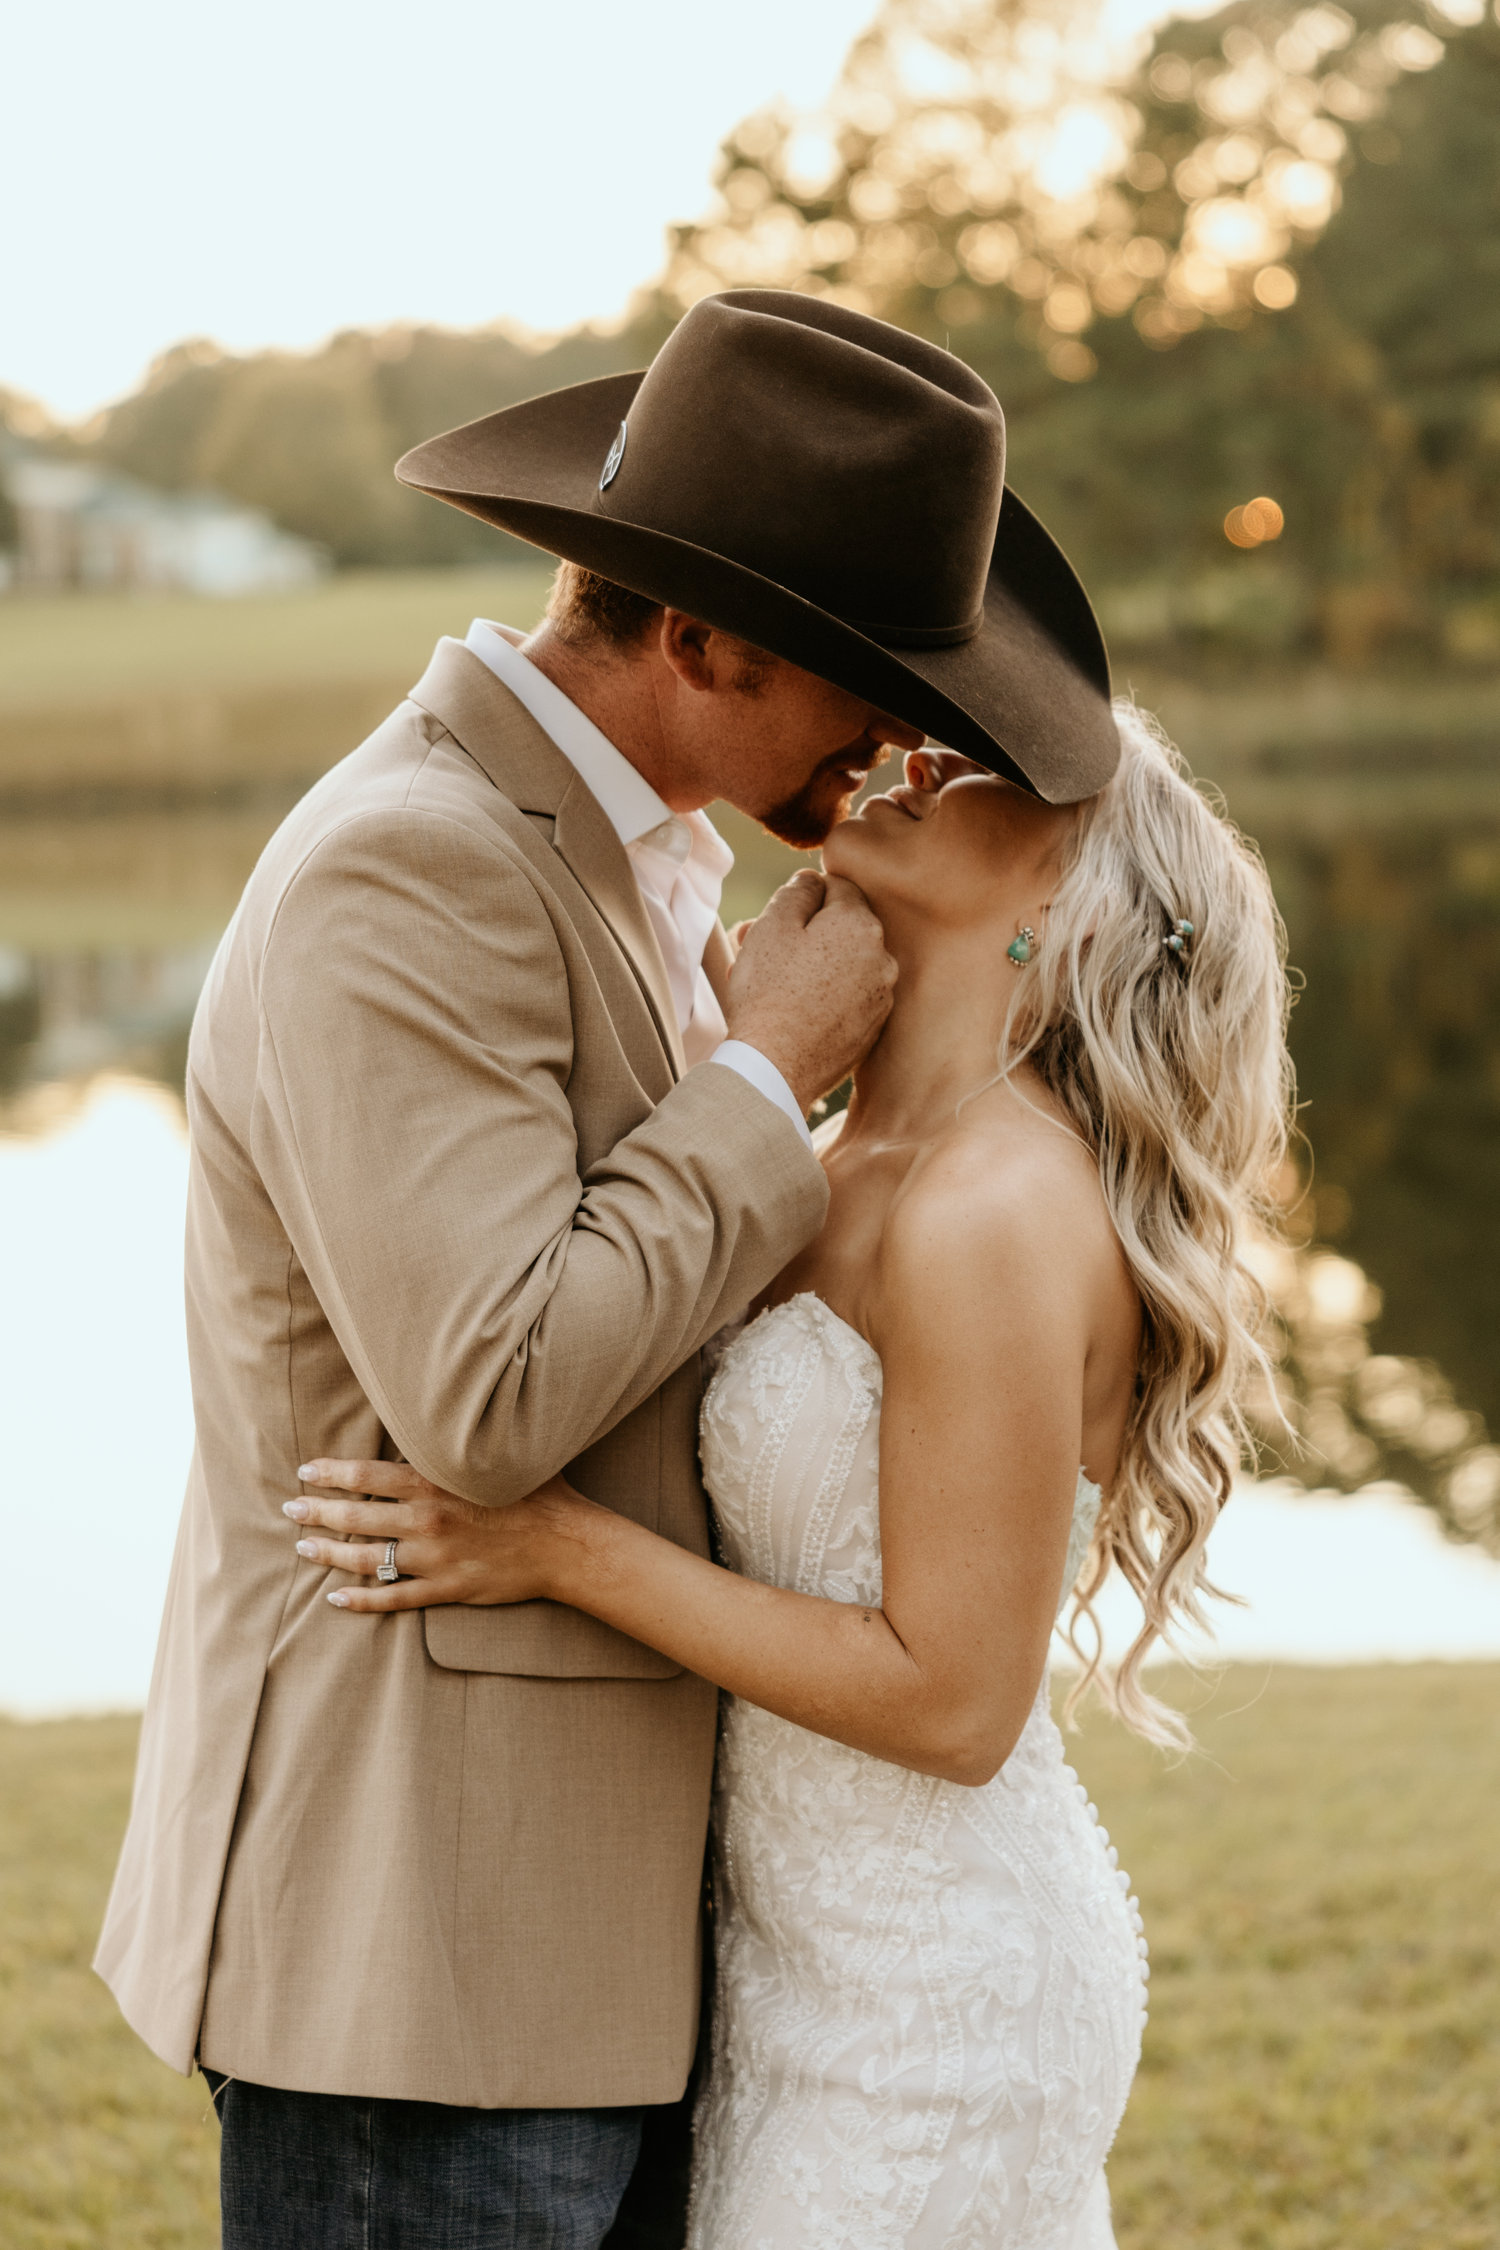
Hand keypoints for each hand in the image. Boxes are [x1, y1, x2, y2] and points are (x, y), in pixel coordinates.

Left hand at [284, 1459, 587, 1611]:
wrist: (567, 1543)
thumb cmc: (538, 1491)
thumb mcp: (495, 1455)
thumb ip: (455, 1446)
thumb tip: (428, 1422)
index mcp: (435, 1483)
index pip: (366, 1476)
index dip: (330, 1474)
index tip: (306, 1471)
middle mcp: (427, 1520)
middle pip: (356, 1517)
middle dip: (317, 1513)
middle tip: (290, 1509)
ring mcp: (434, 1558)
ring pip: (366, 1559)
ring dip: (329, 1554)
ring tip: (303, 1548)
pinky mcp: (445, 1589)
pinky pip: (393, 1598)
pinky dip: (361, 1600)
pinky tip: (336, 1599)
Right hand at [723, 869, 895, 1110]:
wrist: (775, 1068)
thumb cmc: (768, 992)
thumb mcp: (773, 925)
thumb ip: (798, 890)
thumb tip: (814, 880)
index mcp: (861, 925)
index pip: (838, 888)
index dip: (804, 899)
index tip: (778, 918)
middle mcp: (883, 958)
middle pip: (842, 929)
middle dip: (806, 932)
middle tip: (759, 946)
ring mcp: (881, 998)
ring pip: (845, 965)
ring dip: (813, 964)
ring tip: (771, 981)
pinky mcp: (872, 1030)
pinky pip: (848, 998)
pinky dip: (825, 996)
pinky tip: (793, 1009)